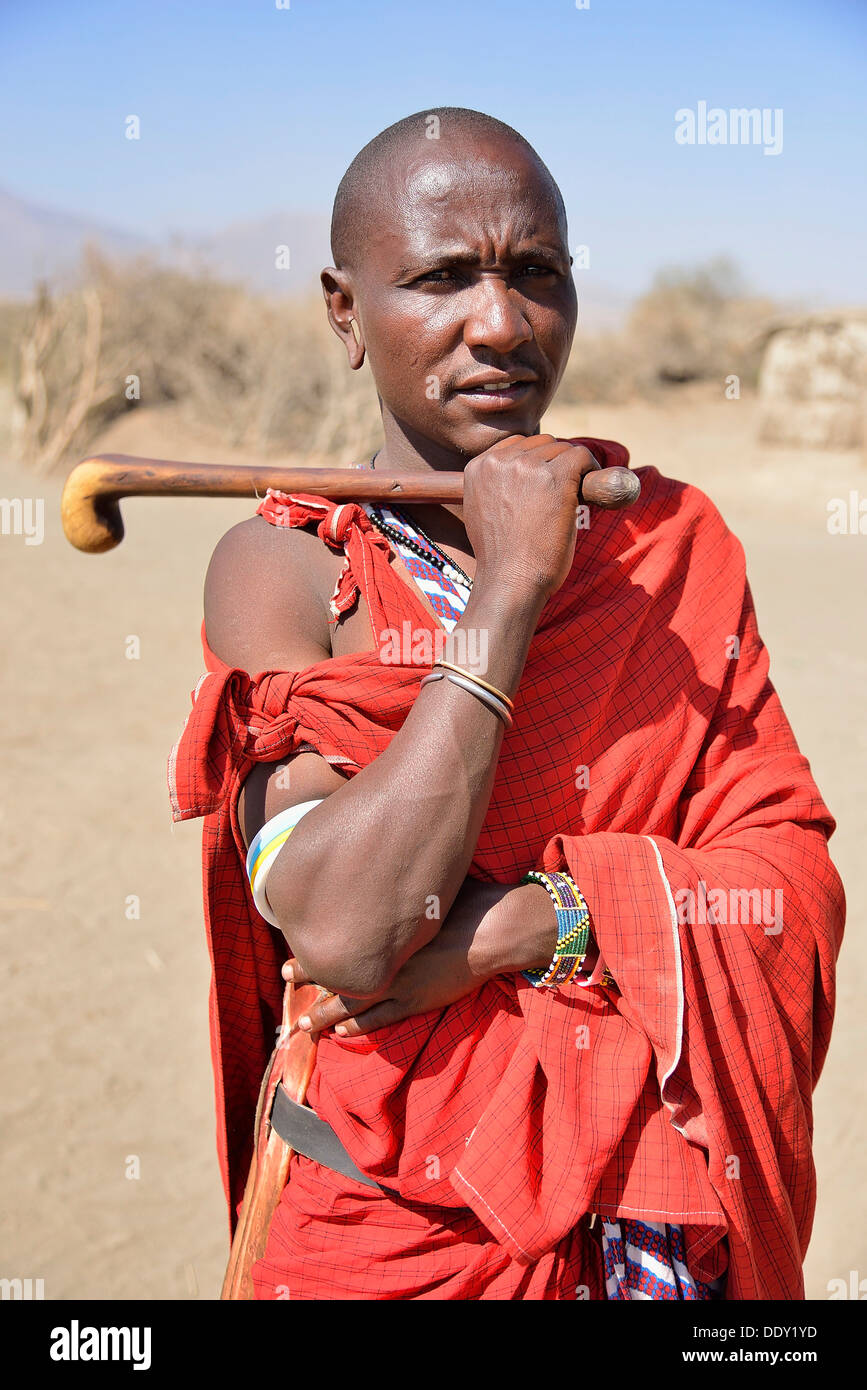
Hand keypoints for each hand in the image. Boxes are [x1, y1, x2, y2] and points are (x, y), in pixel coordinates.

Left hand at [289, 877, 510, 1035]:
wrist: (494, 929)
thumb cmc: (466, 901)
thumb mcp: (428, 888)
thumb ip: (403, 891)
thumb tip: (385, 870)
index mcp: (385, 932)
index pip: (337, 945)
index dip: (310, 954)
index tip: (289, 956)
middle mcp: (385, 960)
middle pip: (335, 974)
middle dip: (308, 980)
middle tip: (285, 981)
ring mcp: (400, 984)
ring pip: (352, 1005)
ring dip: (325, 1015)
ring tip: (303, 1025)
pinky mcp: (417, 1001)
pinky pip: (381, 1019)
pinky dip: (360, 1028)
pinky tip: (342, 1034)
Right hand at [463, 434, 600, 599]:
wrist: (510, 582)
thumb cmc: (503, 559)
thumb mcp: (485, 513)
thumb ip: (498, 488)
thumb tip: (527, 479)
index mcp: (478, 468)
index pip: (516, 446)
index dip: (537, 464)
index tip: (545, 488)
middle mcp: (498, 462)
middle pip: (542, 444)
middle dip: (555, 465)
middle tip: (563, 496)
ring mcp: (526, 467)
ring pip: (563, 449)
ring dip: (573, 471)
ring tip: (573, 499)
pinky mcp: (555, 478)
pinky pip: (582, 456)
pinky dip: (592, 471)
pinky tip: (591, 492)